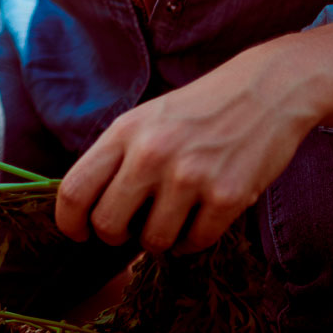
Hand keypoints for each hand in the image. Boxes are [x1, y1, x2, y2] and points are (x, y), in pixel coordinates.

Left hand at [53, 43, 315, 253]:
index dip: (68, 222)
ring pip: (153, 241)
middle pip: (107, 224)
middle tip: (128, 230)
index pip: (75, 190)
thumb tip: (89, 208)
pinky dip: (192, 242)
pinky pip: (196, 242)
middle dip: (114, 236)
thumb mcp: (144, 120)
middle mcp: (151, 154)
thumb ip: (117, 158)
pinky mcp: (228, 196)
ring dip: (158, 241)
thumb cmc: (198, 110)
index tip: (79, 233)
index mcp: (124, 133)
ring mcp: (190, 176)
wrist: (264, 90)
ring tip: (170, 221)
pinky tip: (198, 222)